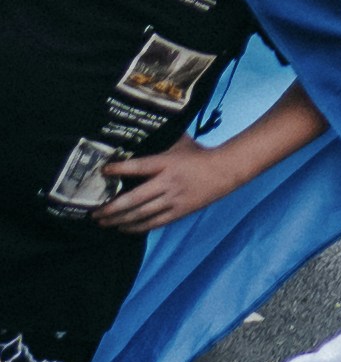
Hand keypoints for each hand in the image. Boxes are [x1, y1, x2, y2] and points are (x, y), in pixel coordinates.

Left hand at [93, 141, 231, 231]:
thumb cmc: (198, 154)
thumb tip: (140, 132)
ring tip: (103, 222)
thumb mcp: (180, 142)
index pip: (139, 166)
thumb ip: (161, 140)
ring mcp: (173, 199)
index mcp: (167, 162)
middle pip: (135, 198)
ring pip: (141, 214)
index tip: (103, 171)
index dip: (120, 169)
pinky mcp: (178, 212)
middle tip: (94, 212)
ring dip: (119, 220)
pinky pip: (153, 223)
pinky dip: (136, 227)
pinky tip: (123, 228)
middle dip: (112, 208)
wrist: (224, 171)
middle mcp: (168, 182)